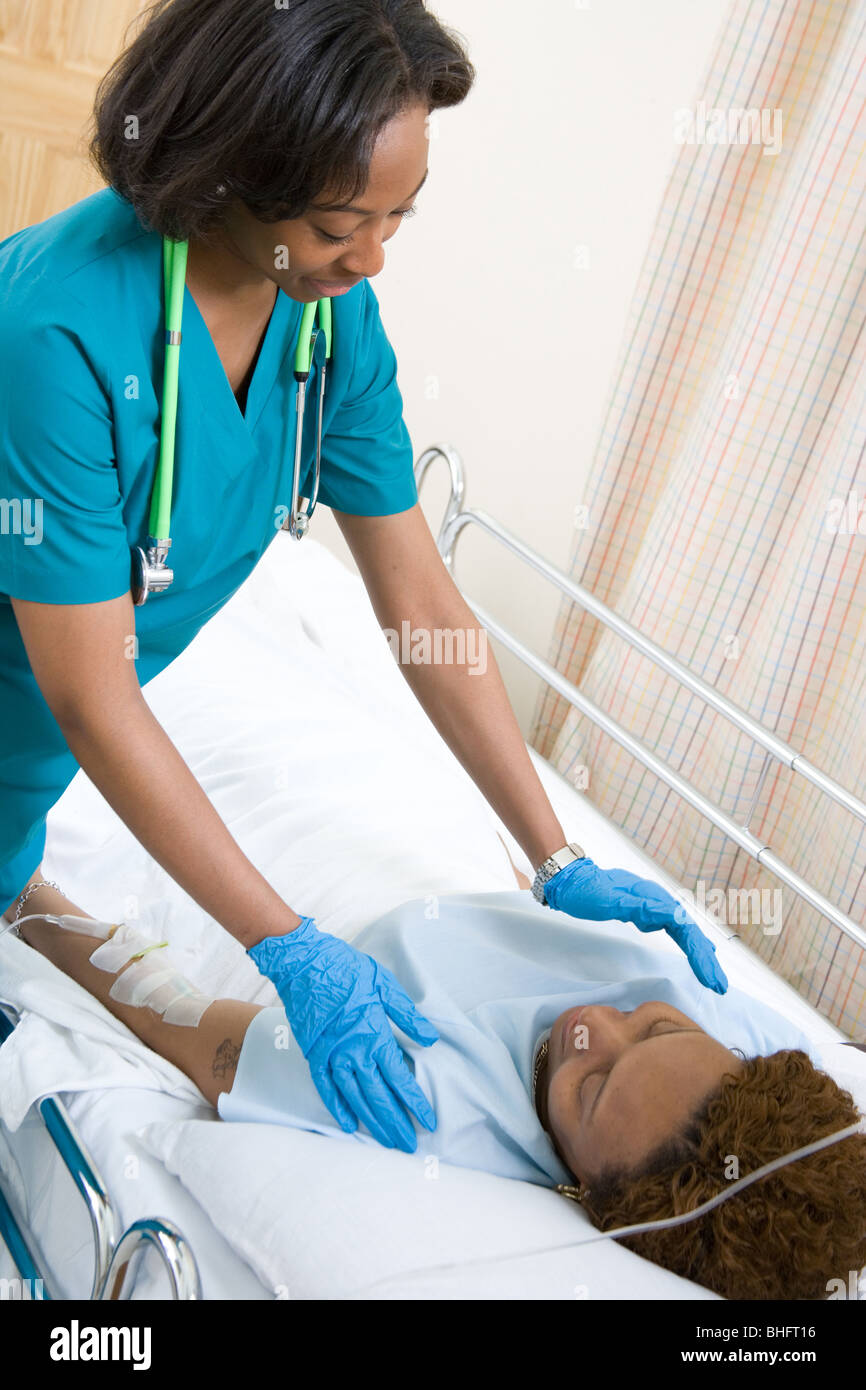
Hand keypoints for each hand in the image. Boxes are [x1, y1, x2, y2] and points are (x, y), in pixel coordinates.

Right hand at [248, 917, 438, 1150]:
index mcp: (373, 1034)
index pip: (399, 1078)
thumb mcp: (383, 984)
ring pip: (354, 1097)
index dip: (415, 1103)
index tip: (428, 1122)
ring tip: (387, 1142)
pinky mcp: (313, 1054)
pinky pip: (326, 1088)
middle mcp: (352, 1052)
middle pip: (378, 1096)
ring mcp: (330, 1056)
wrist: (302, 962)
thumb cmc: (345, 968)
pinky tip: (349, 1125)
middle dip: (396, 1123)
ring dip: (372, 1122)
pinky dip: (337, 1107)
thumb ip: (406, 1015)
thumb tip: (430, 1039)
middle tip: (409, 1147)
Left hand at [543, 858, 727, 992]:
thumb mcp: (610, 900)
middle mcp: (659, 902)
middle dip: (706, 960)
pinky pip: (675, 931)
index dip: (699, 955)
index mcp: (654, 900)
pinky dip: (688, 945)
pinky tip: (696, 952)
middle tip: (719, 985)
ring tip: (713, 976)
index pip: (685, 930)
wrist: (571, 880)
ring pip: (685, 932)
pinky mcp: (648, 912)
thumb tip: (670, 914)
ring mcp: (654, 907)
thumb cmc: (586, 891)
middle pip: (690, 933)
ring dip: (700, 955)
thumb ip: (639, 908)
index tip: (710, 977)